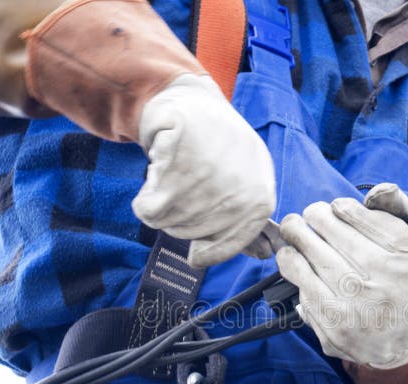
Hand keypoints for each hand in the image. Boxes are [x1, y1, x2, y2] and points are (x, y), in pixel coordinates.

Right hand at [132, 74, 275, 266]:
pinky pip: (149, 205)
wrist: (195, 105)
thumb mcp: (245, 185)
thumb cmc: (220, 152)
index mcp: (260, 197)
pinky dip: (145, 197)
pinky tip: (158, 176)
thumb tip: (263, 254)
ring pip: (167, 221)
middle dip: (178, 219)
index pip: (227, 246)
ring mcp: (210, 166)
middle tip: (183, 191)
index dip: (207, 251)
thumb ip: (248, 223)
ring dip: (159, 206)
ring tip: (173, 179)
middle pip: (191, 233)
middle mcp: (239, 185)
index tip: (196, 250)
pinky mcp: (180, 150)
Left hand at [276, 184, 407, 368]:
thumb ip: (398, 210)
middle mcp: (387, 286)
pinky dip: (296, 274)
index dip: (339, 208)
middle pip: (331, 237)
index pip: (359, 218)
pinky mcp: (336, 332)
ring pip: (310, 264)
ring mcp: (359, 313)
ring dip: (294, 243)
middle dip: (310, 220)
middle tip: (304, 217)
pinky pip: (305, 292)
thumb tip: (376, 191)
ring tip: (292, 233)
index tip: (334, 208)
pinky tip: (295, 264)